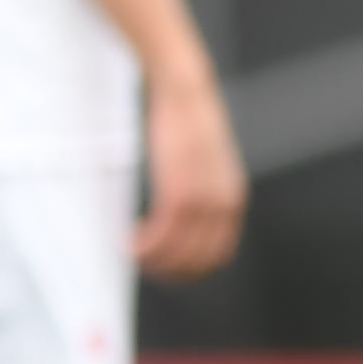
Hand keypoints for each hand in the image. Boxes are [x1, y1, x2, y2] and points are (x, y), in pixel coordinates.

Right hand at [137, 65, 248, 279]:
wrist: (185, 91)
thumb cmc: (188, 122)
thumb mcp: (206, 162)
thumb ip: (203, 188)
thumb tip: (184, 209)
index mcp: (233, 200)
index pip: (218, 256)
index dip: (191, 271)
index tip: (165, 268)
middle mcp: (223, 205)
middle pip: (199, 261)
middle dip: (170, 272)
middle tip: (143, 266)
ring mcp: (204, 200)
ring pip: (178, 252)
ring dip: (153, 261)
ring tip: (132, 254)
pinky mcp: (180, 191)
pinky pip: (162, 233)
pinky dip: (144, 246)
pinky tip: (129, 240)